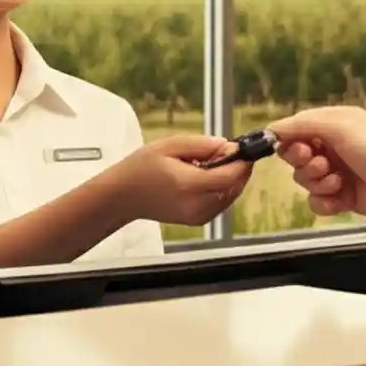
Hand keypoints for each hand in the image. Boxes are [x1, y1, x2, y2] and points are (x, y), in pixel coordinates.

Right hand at [104, 135, 251, 225]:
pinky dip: (223, 188)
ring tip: (210, 164)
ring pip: (232, 195)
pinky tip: (206, 177)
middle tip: (226, 152)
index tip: (241, 148)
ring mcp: (199, 217)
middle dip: (238, 168)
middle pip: (235, 187)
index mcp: (189, 185)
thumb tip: (229, 147)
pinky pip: (223, 202)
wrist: (124, 196)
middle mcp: (198, 205)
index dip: (241, 162)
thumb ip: (202, 145)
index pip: (230, 177)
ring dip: (231, 178)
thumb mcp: (170, 145)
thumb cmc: (143, 166)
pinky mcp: (199, 221)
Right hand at [268, 106, 365, 219]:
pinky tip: (339, 200)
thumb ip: (301, 124)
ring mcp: (335, 173)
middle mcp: (331, 148)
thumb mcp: (337, 126)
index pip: (294, 132)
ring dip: (317, 183)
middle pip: (295, 158)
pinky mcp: (341, 198)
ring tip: (337, 181)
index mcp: (331, 125)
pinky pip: (316, 202)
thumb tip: (272, 128)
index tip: (299, 150)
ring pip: (304, 181)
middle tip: (321, 165)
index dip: (289, 143)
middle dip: (305, 165)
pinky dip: (324, 202)